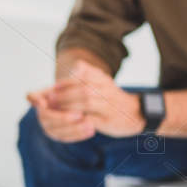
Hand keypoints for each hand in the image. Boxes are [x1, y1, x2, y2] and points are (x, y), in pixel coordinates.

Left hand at [31, 61, 145, 137]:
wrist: (138, 113)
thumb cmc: (115, 98)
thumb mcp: (105, 81)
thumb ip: (90, 73)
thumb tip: (76, 64)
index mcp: (102, 80)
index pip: (80, 79)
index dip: (64, 84)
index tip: (52, 88)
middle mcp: (105, 91)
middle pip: (81, 90)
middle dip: (62, 95)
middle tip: (48, 100)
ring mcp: (107, 106)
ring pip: (85, 103)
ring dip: (67, 106)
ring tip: (54, 110)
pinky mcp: (108, 121)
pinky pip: (90, 120)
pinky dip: (78, 120)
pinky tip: (68, 121)